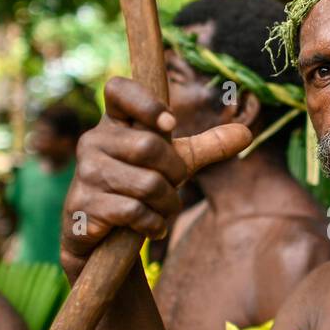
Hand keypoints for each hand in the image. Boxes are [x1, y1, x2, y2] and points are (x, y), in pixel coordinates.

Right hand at [60, 76, 250, 277]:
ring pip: (147, 183)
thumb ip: (206, 147)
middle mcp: (93, 141)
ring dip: (166, 204)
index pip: (118, 90)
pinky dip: (153, 224)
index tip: (170, 125)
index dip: (146, 103)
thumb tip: (246, 132)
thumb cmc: (140, 189)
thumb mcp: (174, 165)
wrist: (103, 239)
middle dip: (174, 173)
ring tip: (160, 210)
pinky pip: (133, 211)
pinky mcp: (83, 206)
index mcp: (114, 123)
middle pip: (149, 146)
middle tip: (172, 186)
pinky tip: (151, 227)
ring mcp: (85, 174)